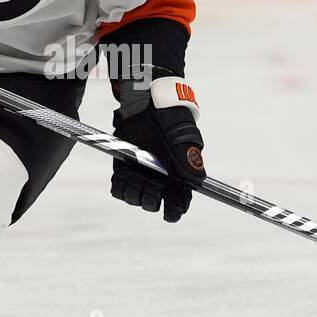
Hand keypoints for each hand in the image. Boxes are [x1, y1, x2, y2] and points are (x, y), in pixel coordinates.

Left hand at [111, 71, 205, 222]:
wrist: (147, 105)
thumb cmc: (170, 120)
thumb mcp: (184, 139)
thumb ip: (189, 161)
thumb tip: (197, 182)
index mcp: (177, 177)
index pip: (177, 204)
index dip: (173, 211)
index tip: (169, 210)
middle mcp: (159, 179)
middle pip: (152, 204)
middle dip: (151, 199)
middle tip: (151, 183)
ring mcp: (141, 174)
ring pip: (135, 199)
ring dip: (134, 193)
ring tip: (136, 176)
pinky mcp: (123, 167)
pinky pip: (118, 189)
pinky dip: (120, 186)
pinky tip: (125, 175)